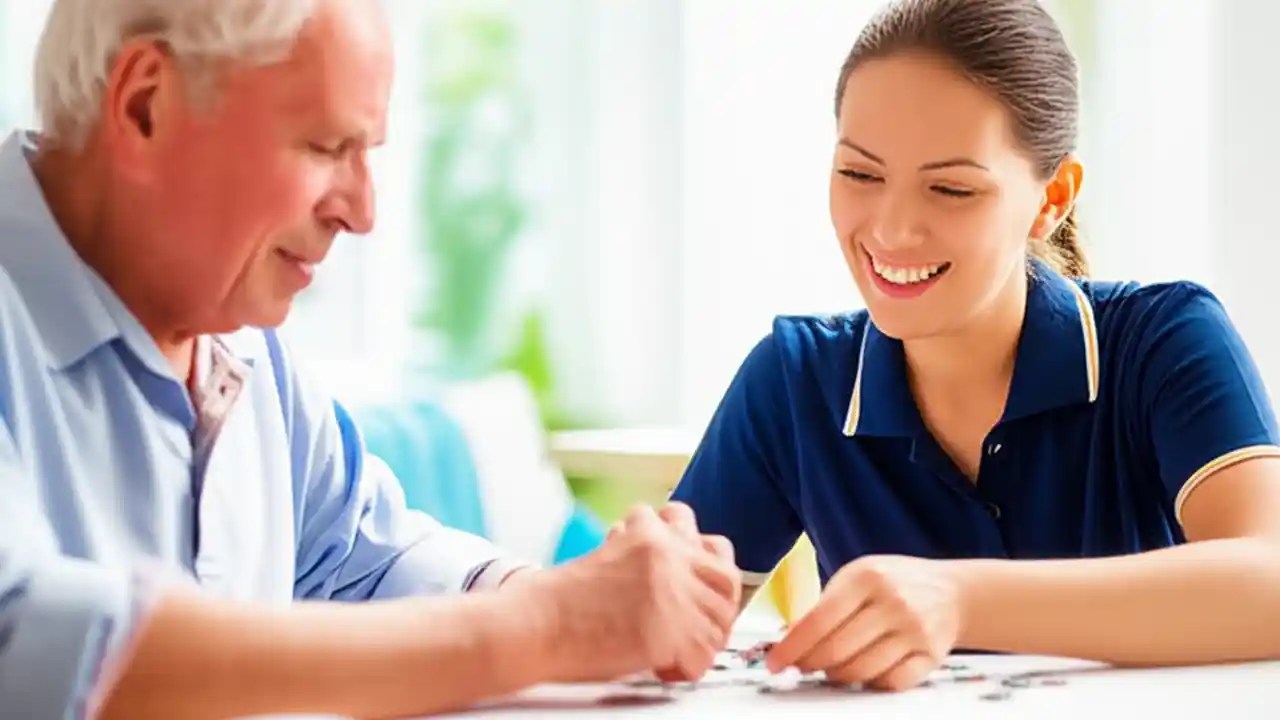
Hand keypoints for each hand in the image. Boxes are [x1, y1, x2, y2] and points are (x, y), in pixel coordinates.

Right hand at [528, 504, 739, 682]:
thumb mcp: (613, 556)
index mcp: (652, 535)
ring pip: (718, 622)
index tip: (701, 589)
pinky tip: (662, 668)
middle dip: (717, 605)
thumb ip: (649, 556)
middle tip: (697, 624)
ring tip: (674, 652)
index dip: (712, 571)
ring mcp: (669, 592)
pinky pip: (701, 657)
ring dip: (700, 640)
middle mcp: (667, 556)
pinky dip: (685, 670)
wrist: (534, 624)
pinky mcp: (665, 631)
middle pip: (726, 579)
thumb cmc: (562, 598)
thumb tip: (682, 568)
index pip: (713, 544)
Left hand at [766, 555, 962, 690]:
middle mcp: (893, 602)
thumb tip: (789, 640)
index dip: (792, 647)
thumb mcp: (859, 575)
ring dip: (837, 676)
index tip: (775, 663)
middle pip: (837, 650)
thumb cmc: (895, 583)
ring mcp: (915, 630)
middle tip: (800, 668)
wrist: (953, 592)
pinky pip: (891, 683)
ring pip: (861, 671)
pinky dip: (870, 684)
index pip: (819, 620)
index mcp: (867, 577)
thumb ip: (827, 603)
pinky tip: (863, 674)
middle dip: (810, 665)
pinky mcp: (931, 656)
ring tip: (830, 668)